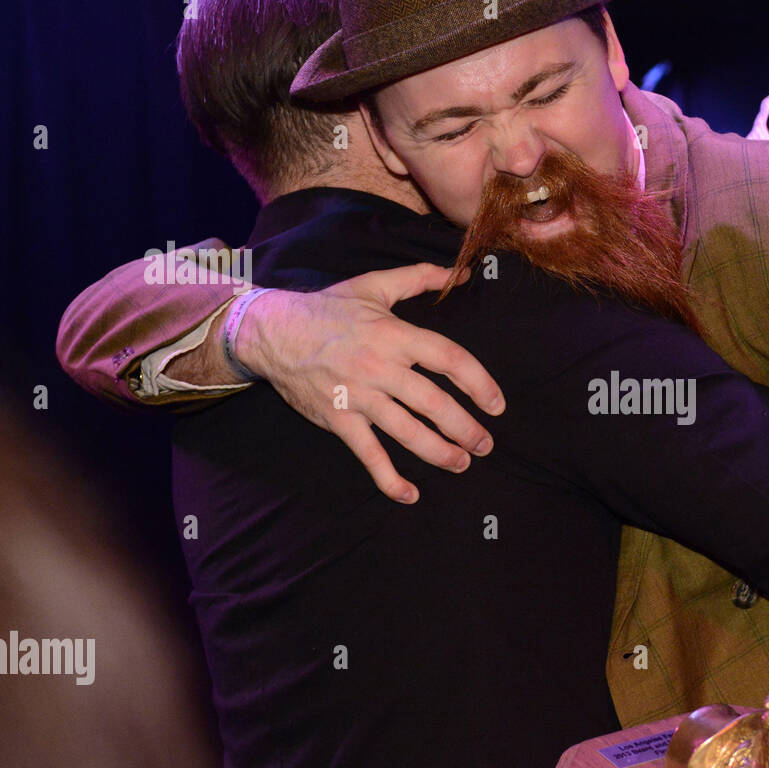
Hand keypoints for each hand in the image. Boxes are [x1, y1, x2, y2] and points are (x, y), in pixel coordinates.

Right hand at [236, 262, 504, 502]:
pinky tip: (410, 494)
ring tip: (461, 463)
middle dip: (465, 428)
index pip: (448, 359)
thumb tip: (461, 273)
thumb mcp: (374, 285)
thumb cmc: (328, 309)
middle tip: (486, 445)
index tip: (496, 405)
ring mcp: (357, 396)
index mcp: (394, 334)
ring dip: (438, 452)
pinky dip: (388, 478)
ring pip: (406, 432)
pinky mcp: (337, 419)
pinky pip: (368, 454)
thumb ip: (420, 278)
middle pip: (433, 403)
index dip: (478, 383)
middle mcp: (379, 367)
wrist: (271, 331)